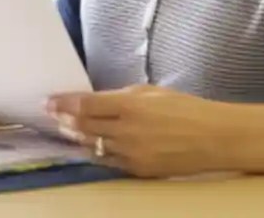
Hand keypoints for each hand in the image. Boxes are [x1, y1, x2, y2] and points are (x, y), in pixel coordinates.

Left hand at [47, 85, 232, 177]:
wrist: (214, 138)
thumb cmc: (186, 109)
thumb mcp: (152, 93)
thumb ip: (121, 97)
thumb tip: (96, 100)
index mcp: (131, 107)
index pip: (86, 105)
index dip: (63, 104)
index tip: (49, 101)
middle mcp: (127, 132)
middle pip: (84, 127)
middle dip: (64, 120)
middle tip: (51, 115)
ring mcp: (131, 154)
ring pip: (92, 146)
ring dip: (76, 137)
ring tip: (65, 130)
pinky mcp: (138, 170)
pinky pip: (109, 161)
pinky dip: (96, 152)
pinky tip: (88, 146)